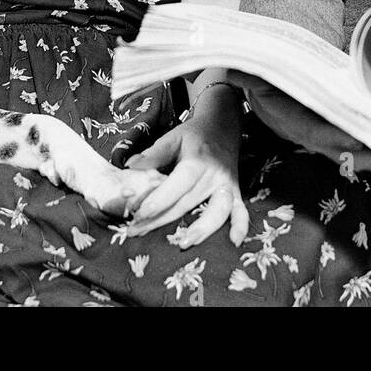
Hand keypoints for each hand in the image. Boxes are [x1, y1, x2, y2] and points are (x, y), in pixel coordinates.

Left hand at [122, 93, 248, 247]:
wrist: (222, 126)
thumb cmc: (193, 135)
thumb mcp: (172, 138)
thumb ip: (153, 155)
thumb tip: (129, 168)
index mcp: (196, 162)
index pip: (175, 186)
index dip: (157, 201)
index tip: (137, 214)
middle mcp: (213, 176)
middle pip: (187, 203)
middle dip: (162, 220)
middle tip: (137, 232)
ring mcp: (226, 186)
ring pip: (216, 212)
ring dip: (201, 230)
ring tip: (183, 243)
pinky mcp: (235, 192)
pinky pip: (241, 211)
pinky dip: (240, 226)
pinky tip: (234, 243)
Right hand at [231, 73, 370, 172]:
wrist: (269, 79)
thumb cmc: (264, 74)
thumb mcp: (251, 71)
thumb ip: (246, 71)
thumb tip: (231, 67)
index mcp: (291, 121)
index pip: (314, 135)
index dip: (335, 140)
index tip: (357, 141)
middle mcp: (317, 133)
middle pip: (351, 152)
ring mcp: (337, 131)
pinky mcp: (353, 123)